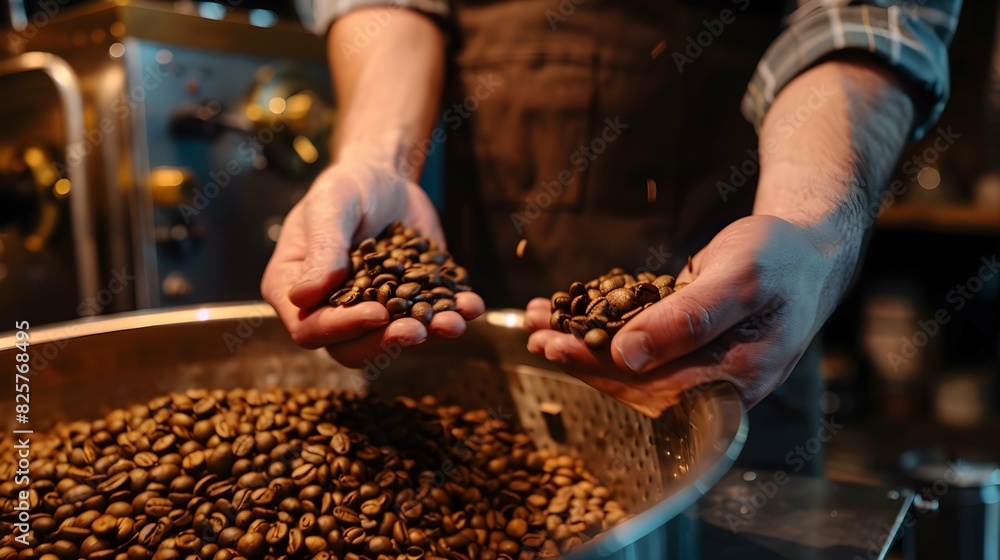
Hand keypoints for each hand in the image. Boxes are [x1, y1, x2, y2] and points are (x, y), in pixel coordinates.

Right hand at [261, 161, 484, 366]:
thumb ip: (322, 249)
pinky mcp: (409, 307)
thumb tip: (302, 297)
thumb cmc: (348, 186)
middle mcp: (330, 311)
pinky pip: (428, 323)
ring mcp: (372, 313)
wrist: (387, 178)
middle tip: (418, 330)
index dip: (342, 328)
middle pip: (352, 349)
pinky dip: (452, 317)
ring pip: (394, 342)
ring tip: (453, 323)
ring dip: (426, 337)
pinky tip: (471, 306)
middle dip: (387, 342)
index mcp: (294, 290)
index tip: (376, 312)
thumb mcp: (331, 206)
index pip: (310, 328)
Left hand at [525, 215, 841, 414]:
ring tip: (538, 323)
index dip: (598, 371)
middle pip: (634, 382)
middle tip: (534, 335)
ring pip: (632, 366)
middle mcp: (716, 387)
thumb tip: (626, 357)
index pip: (652, 389)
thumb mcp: (738, 280)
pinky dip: (602, 331)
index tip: (555, 349)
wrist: (810, 249)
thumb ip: (688, 320)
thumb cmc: (781, 259)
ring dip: (582, 345)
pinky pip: (640, 347)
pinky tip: (568, 314)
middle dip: (580, 358)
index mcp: (734, 382)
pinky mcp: (691, 352)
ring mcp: (703, 371)